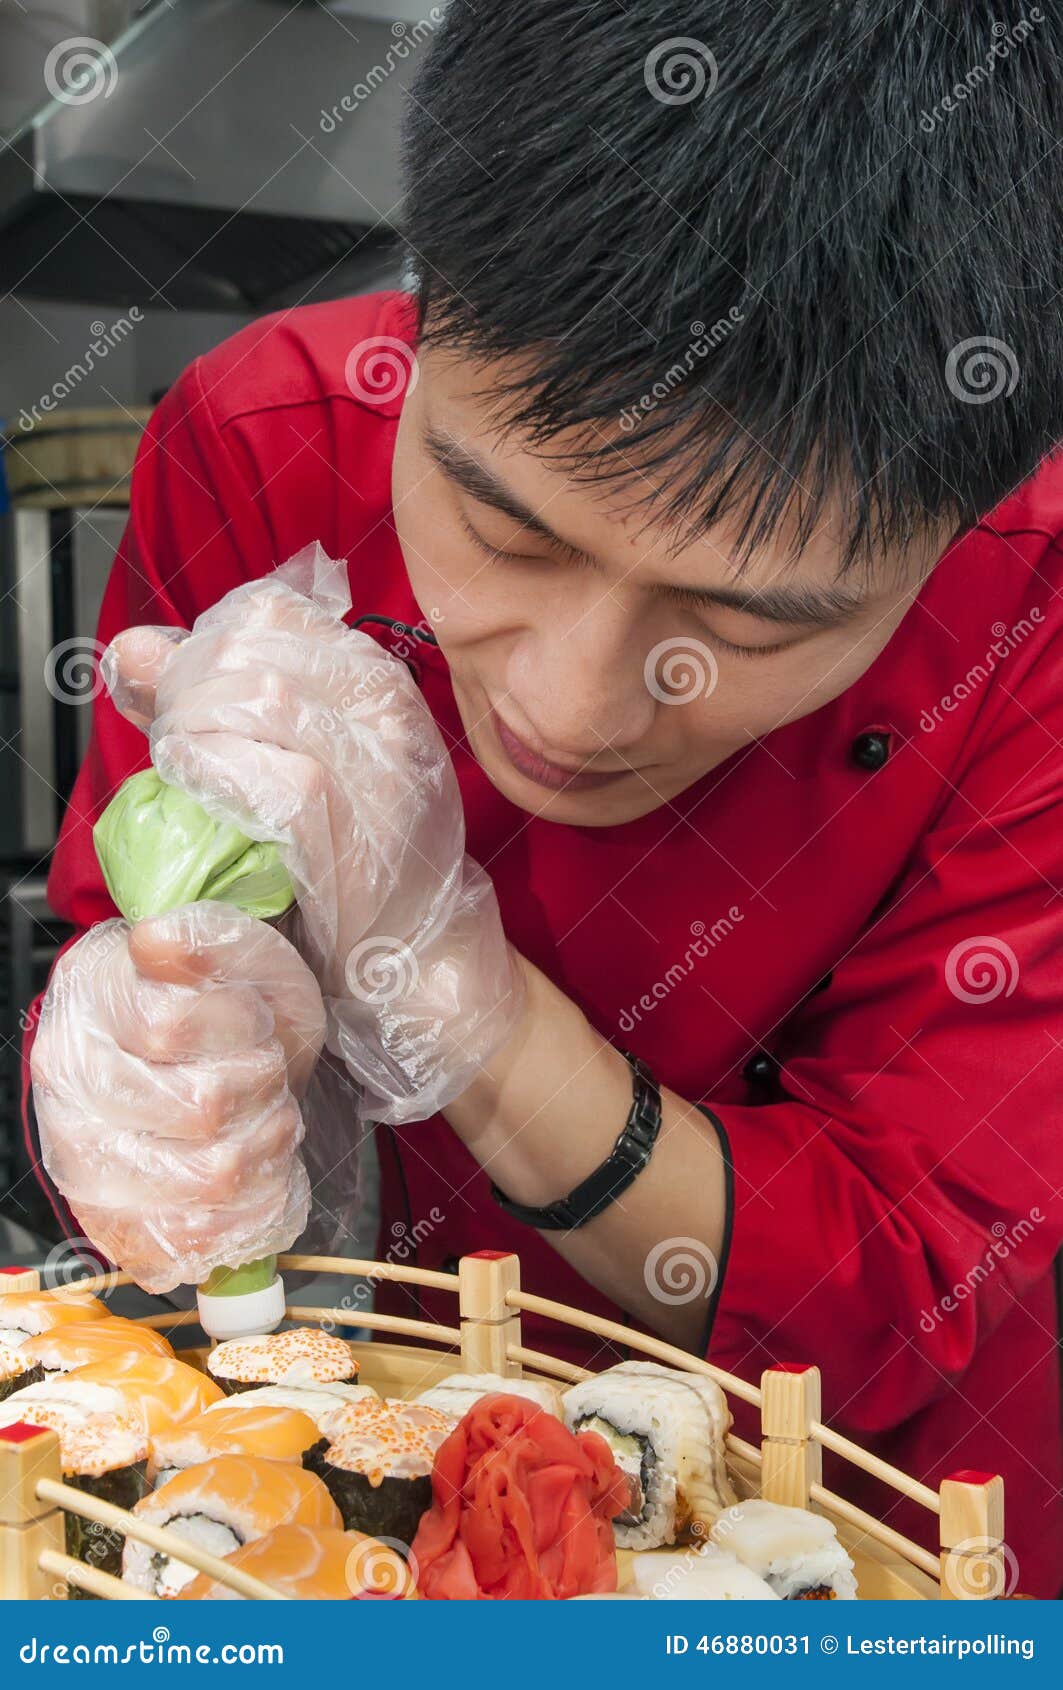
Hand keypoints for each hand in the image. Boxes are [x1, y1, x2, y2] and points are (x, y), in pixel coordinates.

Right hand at [31, 905, 325, 1292]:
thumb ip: (207, 939)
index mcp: (87, 1002)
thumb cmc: (227, 1002)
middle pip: (203, 1108)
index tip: (256, 1022)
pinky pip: (188, 1242)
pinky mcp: (111, 1222)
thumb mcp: (238, 950)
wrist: (212, 1063)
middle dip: (262, 1090)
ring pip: (210, 1176)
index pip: (171, 1026)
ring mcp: (82, 1159)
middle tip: (265, 1078)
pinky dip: (245, 1212)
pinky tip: (254, 1178)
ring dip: (263, 1147)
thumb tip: (156, 942)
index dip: (241, 1026)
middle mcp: (68, 1085)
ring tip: (263, 1121)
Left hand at [104, 551, 522, 1123]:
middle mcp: (385, 709)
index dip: (202, 646)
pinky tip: (205, 802)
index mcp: (375, 680)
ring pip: (254, 698)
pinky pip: (263, 777)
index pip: (265, 611)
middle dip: (185, 689)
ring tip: (189, 777)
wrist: (419, 958)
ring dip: (193, 731)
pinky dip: (214, 780)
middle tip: (178, 748)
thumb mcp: (302, 760)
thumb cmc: (357, 862)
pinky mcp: (350, 827)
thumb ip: (211, 698)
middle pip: (248, 648)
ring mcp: (375, 765)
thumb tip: (129, 650)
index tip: (188, 700)